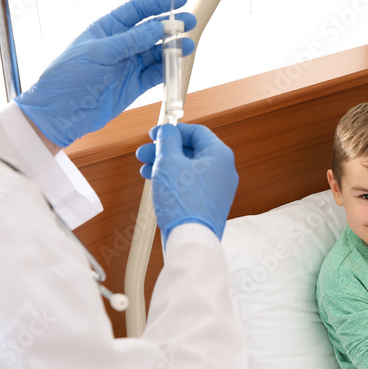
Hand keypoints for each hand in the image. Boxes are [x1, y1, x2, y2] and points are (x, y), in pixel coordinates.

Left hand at [16, 0, 196, 147]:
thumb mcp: (98, 53)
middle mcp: (119, 46)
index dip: (157, 3)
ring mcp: (128, 65)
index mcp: (106, 30)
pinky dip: (169, 69)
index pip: (136, 10)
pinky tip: (178, 63)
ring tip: (188, 44)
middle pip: (151, 29)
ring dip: (173, 47)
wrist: (60, 113)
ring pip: (157, 52)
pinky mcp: (134, 85)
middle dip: (171, 25)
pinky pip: (156, 74)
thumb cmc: (67, 78)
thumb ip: (129, 41)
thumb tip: (155, 27)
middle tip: (189, 21)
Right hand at [136, 123, 237, 241]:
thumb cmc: (183, 201)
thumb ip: (167, 140)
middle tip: (143, 154)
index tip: (153, 134)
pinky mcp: (210, 203)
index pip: (197, 132)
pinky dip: (174, 181)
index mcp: (220, 156)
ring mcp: (218, 189)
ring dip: (165, 166)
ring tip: (145, 170)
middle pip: (191, 151)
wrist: (191, 238)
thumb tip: (168, 131)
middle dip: (164, 150)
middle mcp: (224, 171)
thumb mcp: (168, 162)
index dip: (173, 130)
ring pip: (189, 169)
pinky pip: (191, 185)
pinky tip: (157, 184)